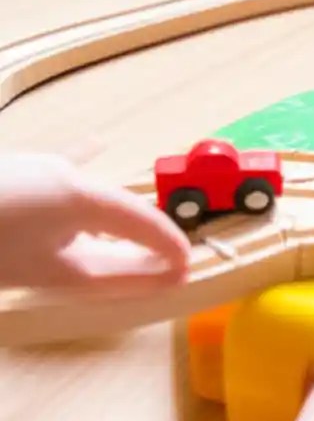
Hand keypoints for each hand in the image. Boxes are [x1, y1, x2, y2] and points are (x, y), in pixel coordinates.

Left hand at [0, 153, 189, 289]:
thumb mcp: (57, 275)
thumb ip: (116, 277)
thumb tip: (168, 278)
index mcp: (85, 197)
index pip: (145, 222)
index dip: (171, 246)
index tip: (185, 271)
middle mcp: (71, 173)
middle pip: (122, 207)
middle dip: (145, 234)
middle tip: (162, 263)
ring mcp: (43, 166)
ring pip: (95, 192)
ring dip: (116, 216)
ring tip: (133, 238)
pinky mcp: (19, 170)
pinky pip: (64, 166)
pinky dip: (86, 160)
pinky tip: (100, 142)